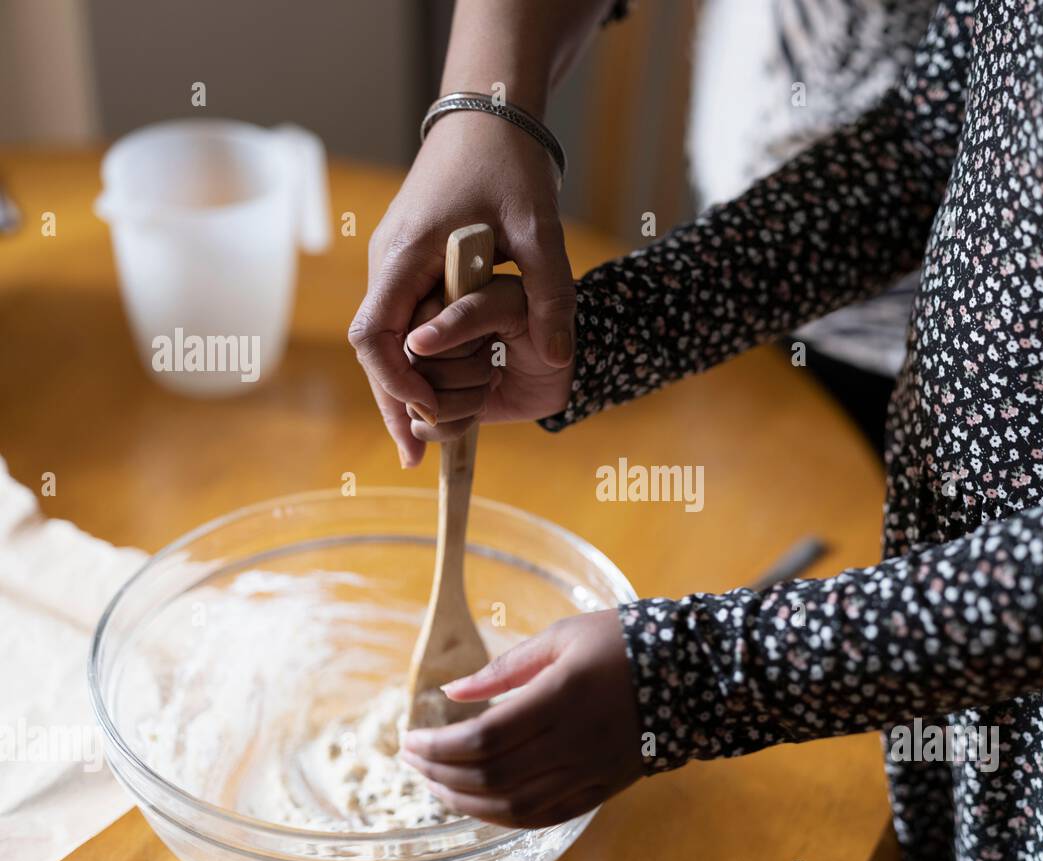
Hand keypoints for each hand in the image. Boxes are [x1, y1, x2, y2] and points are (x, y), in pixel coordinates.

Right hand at [348, 111, 575, 466]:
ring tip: (427, 442)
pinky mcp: (411, 264)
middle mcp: (389, 264)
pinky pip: (404, 324)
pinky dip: (418, 363)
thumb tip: (559, 360)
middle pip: (374, 352)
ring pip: (388, 342)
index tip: (427, 416)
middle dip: (395, 405)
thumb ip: (550, 294)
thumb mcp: (540, 228)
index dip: (394, 385)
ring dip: (405, 389)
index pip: (373, 336)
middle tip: (418, 457)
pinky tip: (439, 395)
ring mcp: (396, 265)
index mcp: (407, 256)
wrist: (488, 110)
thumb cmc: (509, 163)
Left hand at [400, 610, 641, 827]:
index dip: (437, 746)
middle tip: (412, 758)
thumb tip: (452, 692)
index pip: (482, 739)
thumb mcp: (562, 636)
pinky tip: (477, 803)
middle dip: (439, 772)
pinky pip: (542, 817)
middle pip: (489, 777)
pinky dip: (501, 816)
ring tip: (435, 783)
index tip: (408, 737)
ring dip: (463, 800)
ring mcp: (588, 773)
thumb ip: (503, 667)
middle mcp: (573, 744)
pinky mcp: (600, 790)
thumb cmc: (623, 643)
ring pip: (511, 806)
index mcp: (561, 699)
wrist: (694, 673)